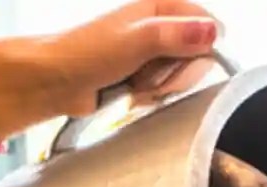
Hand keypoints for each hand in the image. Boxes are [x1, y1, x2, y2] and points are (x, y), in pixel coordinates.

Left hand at [0, 0, 221, 124]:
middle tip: (148, 77)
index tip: (181, 61)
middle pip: (199, 55)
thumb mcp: (137, 40)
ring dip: (162, 88)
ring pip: (183, 76)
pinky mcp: (145, 75)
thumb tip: (213, 33)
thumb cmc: (86, 54)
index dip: (203, 48)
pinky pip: (167, 90)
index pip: (210, 25)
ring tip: (135, 86)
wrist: (53, 82)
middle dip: (177, 74)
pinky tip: (133, 94)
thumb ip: (176, 35)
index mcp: (162, 6)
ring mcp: (153, 52)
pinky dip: (152, 97)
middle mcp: (160, 26)